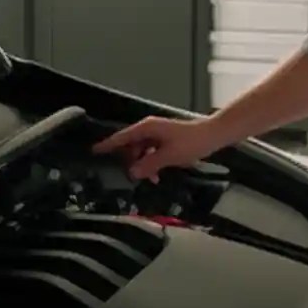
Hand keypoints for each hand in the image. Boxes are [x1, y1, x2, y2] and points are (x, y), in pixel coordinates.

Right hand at [91, 117, 228, 181]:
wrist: (213, 135)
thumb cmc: (192, 142)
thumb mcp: (169, 156)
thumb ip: (149, 164)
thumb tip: (132, 172)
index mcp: (147, 128)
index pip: (122, 137)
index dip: (108, 145)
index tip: (94, 151)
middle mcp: (149, 128)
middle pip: (130, 145)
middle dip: (129, 161)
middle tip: (127, 177)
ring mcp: (157, 134)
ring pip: (141, 150)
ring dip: (142, 164)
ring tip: (147, 179)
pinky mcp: (165, 140)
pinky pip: (151, 152)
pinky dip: (151, 163)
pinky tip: (156, 175)